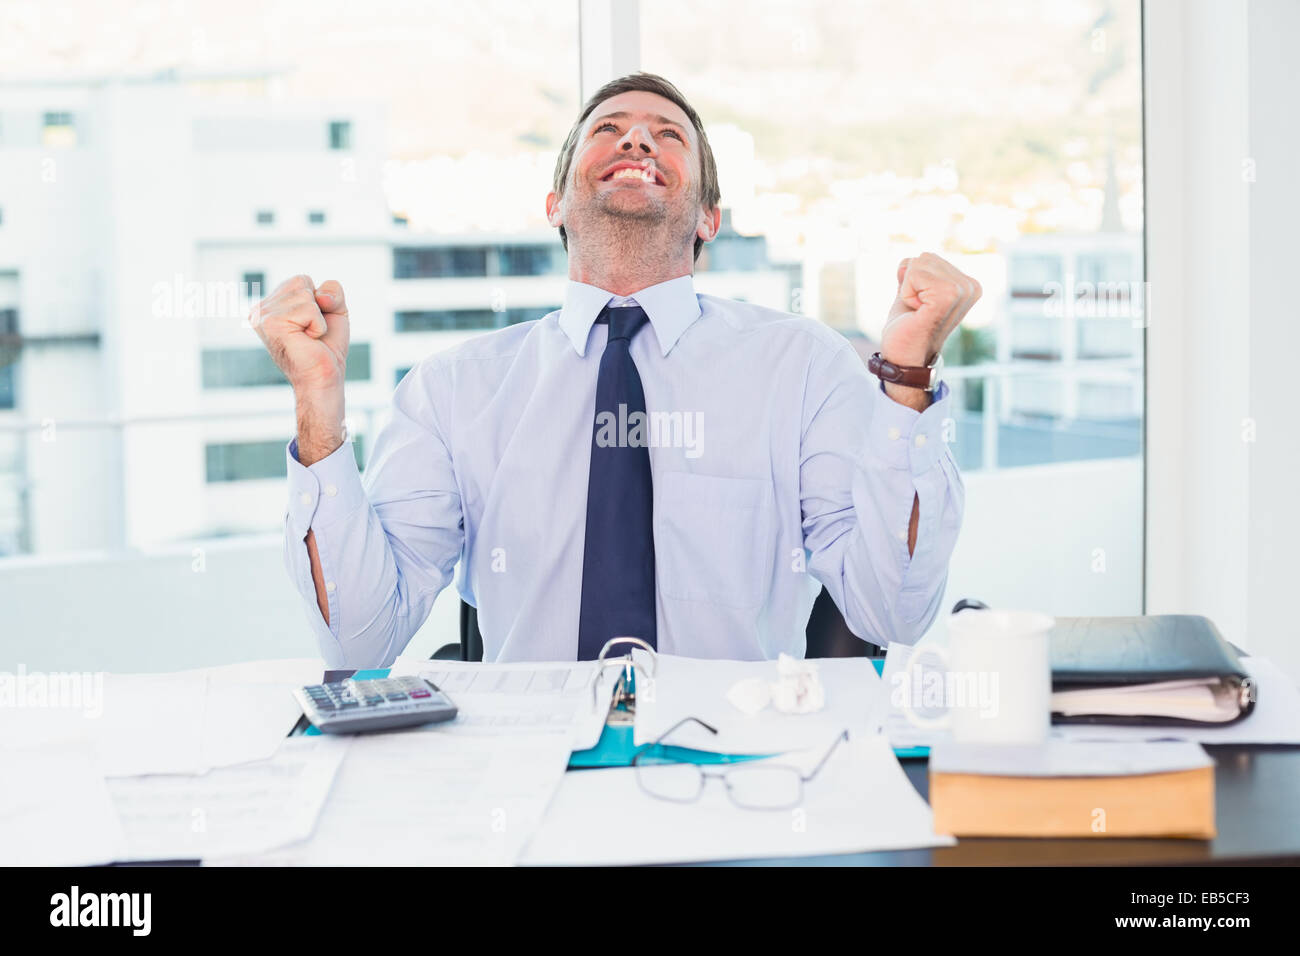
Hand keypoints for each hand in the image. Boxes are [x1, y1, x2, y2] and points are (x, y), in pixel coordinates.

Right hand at [251, 274, 349, 395]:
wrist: (323, 377)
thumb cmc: (326, 348)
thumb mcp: (334, 311)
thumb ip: (332, 290)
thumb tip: (322, 296)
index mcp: (269, 305)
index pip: (301, 280)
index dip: (318, 301)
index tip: (311, 325)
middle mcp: (260, 309)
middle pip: (302, 282)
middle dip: (318, 307)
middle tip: (310, 333)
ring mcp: (263, 316)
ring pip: (306, 294)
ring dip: (318, 318)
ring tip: (308, 337)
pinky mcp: (272, 323)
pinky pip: (310, 309)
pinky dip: (318, 326)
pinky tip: (307, 341)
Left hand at [880, 252, 981, 366]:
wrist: (905, 359)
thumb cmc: (908, 330)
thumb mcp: (911, 294)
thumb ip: (914, 274)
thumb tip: (908, 259)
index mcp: (968, 285)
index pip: (927, 258)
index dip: (912, 282)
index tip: (921, 307)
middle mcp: (971, 286)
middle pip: (924, 257)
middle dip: (910, 283)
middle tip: (918, 311)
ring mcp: (962, 291)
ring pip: (918, 263)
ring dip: (908, 290)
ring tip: (918, 313)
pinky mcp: (949, 295)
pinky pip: (915, 273)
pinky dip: (906, 293)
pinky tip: (917, 313)